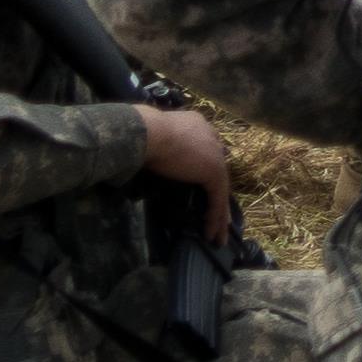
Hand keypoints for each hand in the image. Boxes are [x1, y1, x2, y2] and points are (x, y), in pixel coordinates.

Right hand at [134, 102, 238, 241]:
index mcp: (196, 124)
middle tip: (215, 214)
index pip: (206, 150)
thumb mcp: (152, 137)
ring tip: (218, 236)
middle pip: (217, 171)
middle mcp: (210, 137)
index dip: (204, 169)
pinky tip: (210, 235)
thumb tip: (144, 158)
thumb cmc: (141, 133)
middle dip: (217, 194)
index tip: (202, 185)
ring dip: (219, 215)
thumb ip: (158, 146)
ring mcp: (215, 155)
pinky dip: (214, 218)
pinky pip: (217, 200)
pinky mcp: (214, 172)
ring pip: (220, 190)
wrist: (147, 132)